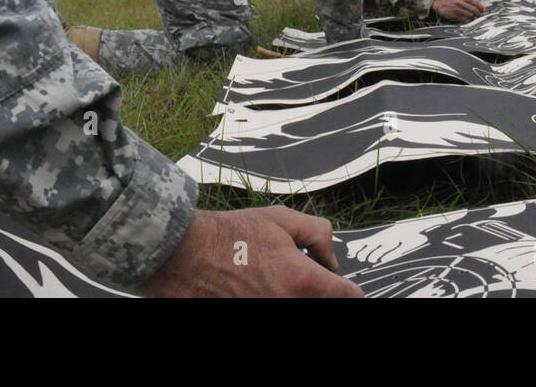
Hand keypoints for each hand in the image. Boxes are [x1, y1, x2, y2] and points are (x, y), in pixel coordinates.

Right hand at [135, 206, 363, 296]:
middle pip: (323, 304)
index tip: (348, 286)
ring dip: (296, 295)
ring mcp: (266, 314)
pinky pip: (274, 308)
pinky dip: (274, 298)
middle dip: (321, 292)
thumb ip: (318, 234)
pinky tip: (261, 287)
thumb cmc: (230, 235)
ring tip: (277, 279)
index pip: (346, 295)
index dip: (350, 289)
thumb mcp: (281, 219)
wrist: (185, 255)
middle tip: (308, 278)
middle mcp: (286, 305)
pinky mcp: (249, 316)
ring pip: (298, 306)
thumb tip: (331, 259)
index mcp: (300, 280)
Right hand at [431, 0, 485, 21]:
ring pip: (470, 15)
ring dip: (473, 17)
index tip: (482, 10)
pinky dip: (468, 20)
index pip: (475, 2)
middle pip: (474, 9)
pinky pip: (465, 19)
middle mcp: (460, 2)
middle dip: (478, 13)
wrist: (442, 4)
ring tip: (473, 17)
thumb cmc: (453, 2)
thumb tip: (480, 4)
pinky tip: (468, 19)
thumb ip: (470, 0)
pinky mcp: (455, 15)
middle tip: (479, 15)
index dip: (481, 7)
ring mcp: (457, 9)